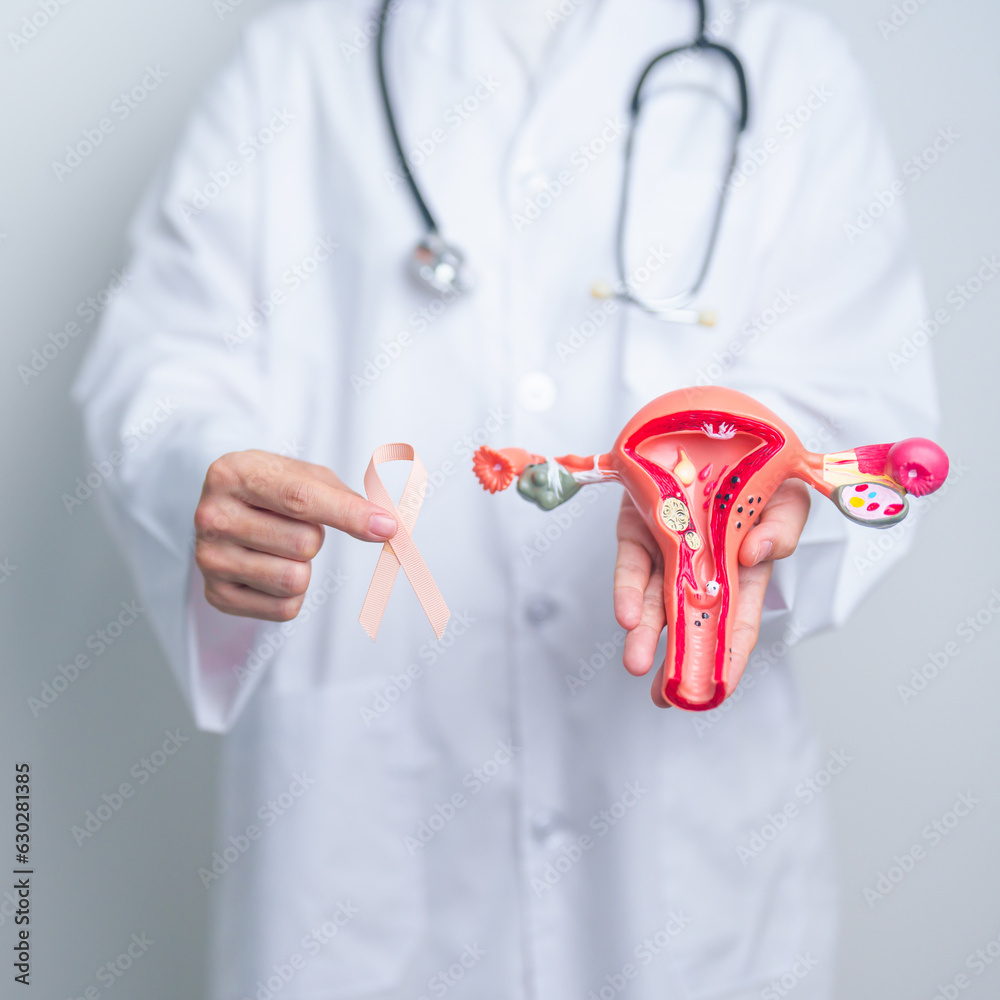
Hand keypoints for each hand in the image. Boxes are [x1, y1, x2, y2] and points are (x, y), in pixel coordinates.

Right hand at [194, 450, 396, 621]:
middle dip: (314, 536)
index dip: (349, 514)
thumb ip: (344, 497)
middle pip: (304, 544)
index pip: (300, 498)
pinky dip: (290, 593)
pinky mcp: (217, 595)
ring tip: (278, 546)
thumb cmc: (271, 488)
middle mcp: (211, 517)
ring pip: (295, 579)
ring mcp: (209, 559)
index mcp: (232, 474)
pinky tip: (268, 569)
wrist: (223, 509)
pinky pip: (285, 608)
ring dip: (302, 566)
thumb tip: (385, 526)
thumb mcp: (302, 475)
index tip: (386, 527)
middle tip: (290, 525)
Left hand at [612, 480, 810, 705]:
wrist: (712, 427)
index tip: (715, 691)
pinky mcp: (638, 529)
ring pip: (653, 599)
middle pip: (689, 621)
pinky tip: (626, 617)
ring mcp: (667, 549)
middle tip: (663, 697)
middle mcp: (702, 566)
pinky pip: (631, 564)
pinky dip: (627, 590)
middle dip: (677, 660)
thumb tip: (758, 554)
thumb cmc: (760, 471)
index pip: (736, 623)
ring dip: (645, 633)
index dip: (728, 658)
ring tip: (637, 664)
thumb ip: (783, 528)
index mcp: (743, 570)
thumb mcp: (787, 498)